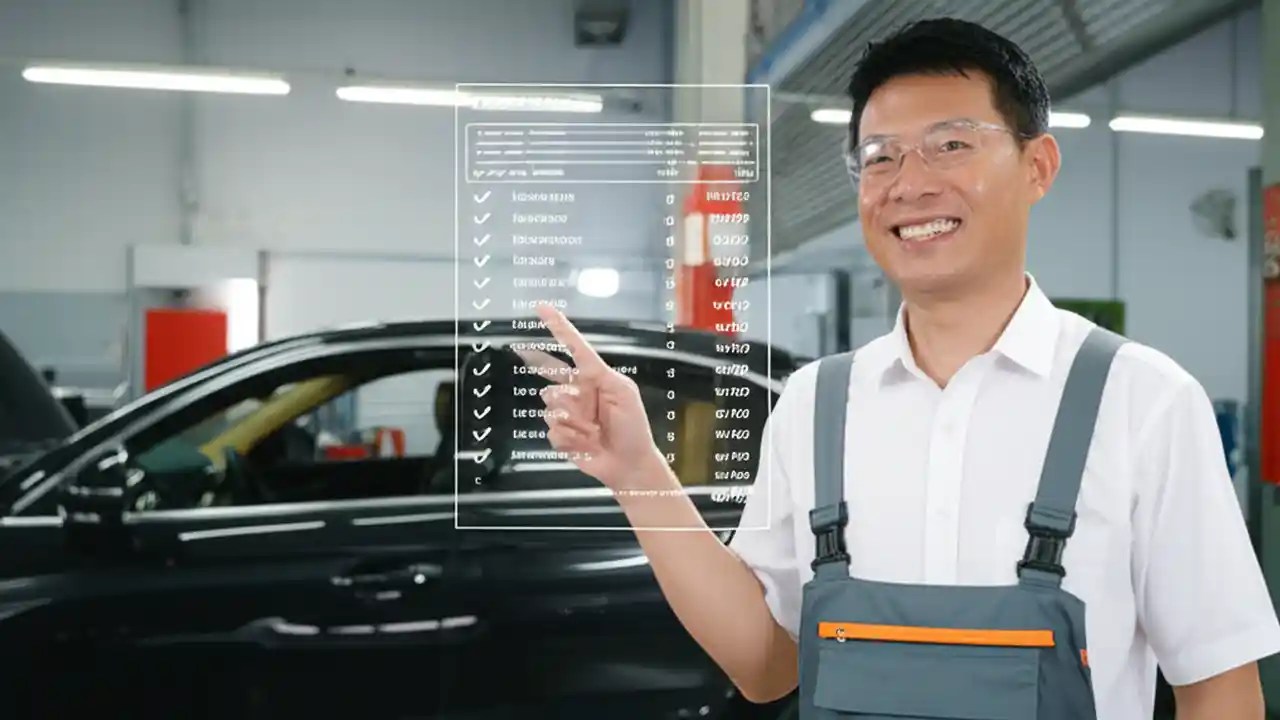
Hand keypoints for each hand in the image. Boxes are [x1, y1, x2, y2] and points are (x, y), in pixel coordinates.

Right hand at [519, 303, 665, 490]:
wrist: (628, 465)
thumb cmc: (633, 428)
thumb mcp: (624, 393)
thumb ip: (600, 375)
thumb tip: (577, 371)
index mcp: (595, 377)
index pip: (574, 347)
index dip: (558, 327)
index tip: (543, 307)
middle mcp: (578, 392)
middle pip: (553, 382)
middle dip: (569, 400)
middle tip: (592, 415)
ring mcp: (568, 413)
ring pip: (550, 407)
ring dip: (573, 422)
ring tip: (593, 432)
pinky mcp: (561, 435)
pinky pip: (552, 431)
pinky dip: (569, 439)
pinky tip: (585, 444)